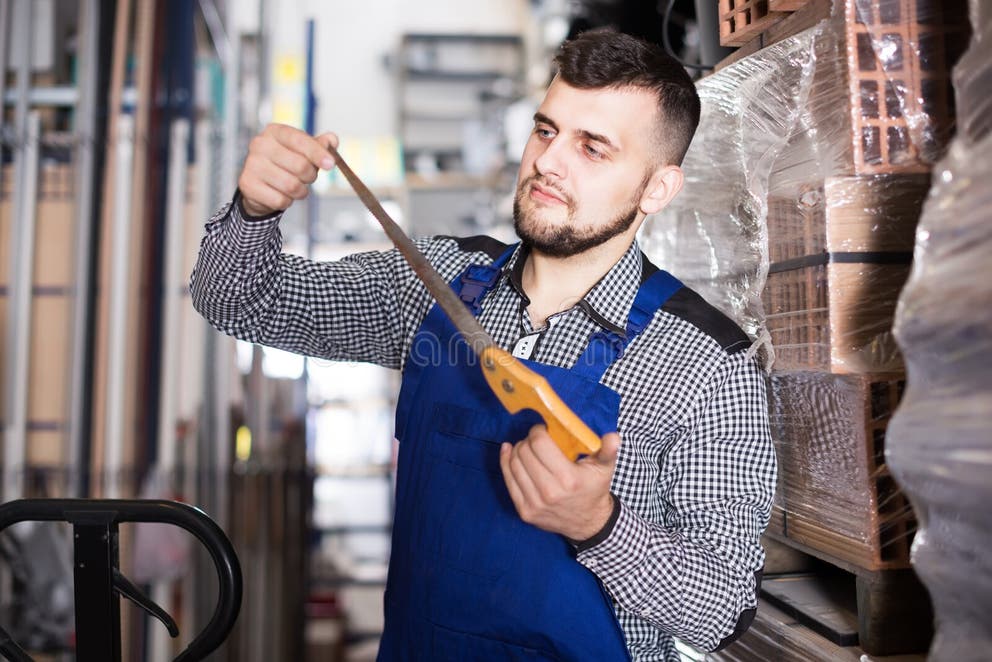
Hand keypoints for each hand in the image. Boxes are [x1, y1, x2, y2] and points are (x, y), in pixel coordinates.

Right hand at [237, 123, 338, 216]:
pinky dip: (287, 201)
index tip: (331, 164)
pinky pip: (280, 200)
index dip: (318, 153)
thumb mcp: (303, 151)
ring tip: (296, 187)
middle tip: (307, 178)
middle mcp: (260, 144)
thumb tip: (332, 140)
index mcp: (275, 132)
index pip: (300, 140)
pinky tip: (281, 194)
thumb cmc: (284, 164)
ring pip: (292, 185)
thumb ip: (319, 145)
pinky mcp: (247, 184)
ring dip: (301, 191)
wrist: (258, 184)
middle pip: (300, 165)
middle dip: (310, 176)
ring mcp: (251, 164)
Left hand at [499, 425, 619, 540]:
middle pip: (525, 452)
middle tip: (535, 439)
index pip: (540, 444)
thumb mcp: (604, 469)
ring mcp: (535, 504)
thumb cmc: (594, 489)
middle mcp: (549, 492)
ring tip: (527, 447)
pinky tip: (509, 452)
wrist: (588, 523)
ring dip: (517, 450)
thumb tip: (614, 437)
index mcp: (568, 478)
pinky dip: (506, 462)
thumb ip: (609, 451)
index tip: (542, 430)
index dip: (538, 431)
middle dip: (528, 440)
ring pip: (514, 464)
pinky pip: (508, 481)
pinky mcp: (525, 511)